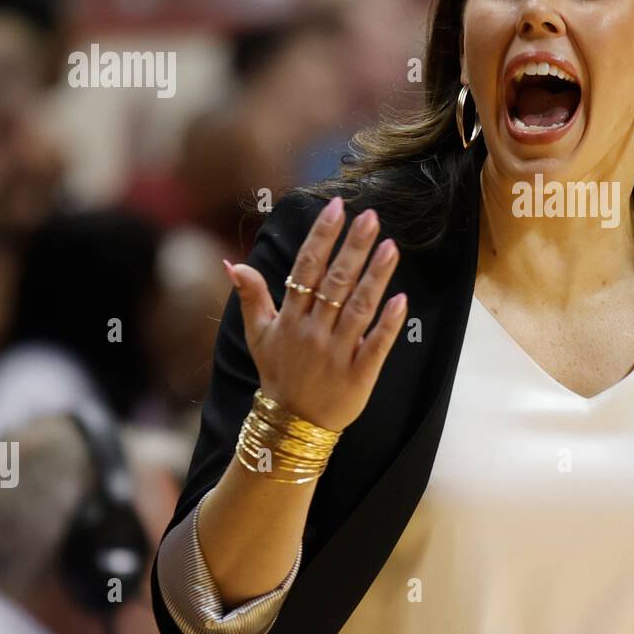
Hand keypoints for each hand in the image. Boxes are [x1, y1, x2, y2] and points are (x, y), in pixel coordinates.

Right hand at [223, 196, 406, 430]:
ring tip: (390, 247)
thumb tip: (232, 263)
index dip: (322, 237)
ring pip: (358, 309)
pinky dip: (387, 324)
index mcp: (291, 318)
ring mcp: (337, 353)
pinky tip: (401, 299)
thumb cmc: (278, 373)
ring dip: (375, 277)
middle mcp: (313, 331)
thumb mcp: (257, 335)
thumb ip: (250, 297)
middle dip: (352, 248)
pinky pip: (375, 346)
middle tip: (370, 217)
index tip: (337, 208)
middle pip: (335, 282)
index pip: (306, 268)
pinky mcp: (359, 375)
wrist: (291, 425)